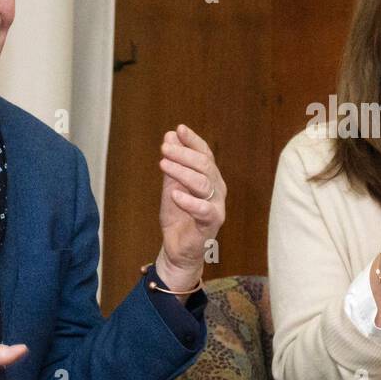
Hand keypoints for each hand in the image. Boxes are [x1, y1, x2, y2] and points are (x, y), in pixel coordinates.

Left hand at [157, 124, 225, 288]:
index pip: (204, 154)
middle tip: (164, 147)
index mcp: (209, 178)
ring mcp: (216, 206)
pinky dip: (189, 201)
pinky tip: (175, 194)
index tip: (178, 129)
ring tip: (164, 164)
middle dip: (183, 153)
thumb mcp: (171, 186)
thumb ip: (172, 164)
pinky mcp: (212, 223)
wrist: (178, 250)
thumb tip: (170, 136)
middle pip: (205, 165)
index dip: (192, 141)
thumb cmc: (178, 217)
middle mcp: (217, 189)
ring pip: (204, 183)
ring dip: (182, 171)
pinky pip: (204, 210)